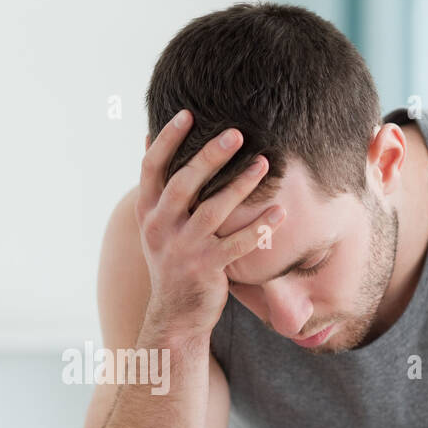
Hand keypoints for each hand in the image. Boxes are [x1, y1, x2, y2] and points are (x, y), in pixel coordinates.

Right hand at [136, 109, 285, 338]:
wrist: (175, 314)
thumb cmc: (172, 259)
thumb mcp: (156, 223)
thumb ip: (158, 186)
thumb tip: (150, 136)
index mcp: (147, 212)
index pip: (150, 167)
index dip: (167, 139)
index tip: (187, 113)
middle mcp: (159, 228)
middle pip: (183, 183)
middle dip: (209, 156)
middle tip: (236, 133)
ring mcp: (182, 249)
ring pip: (213, 210)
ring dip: (241, 185)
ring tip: (265, 162)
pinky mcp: (206, 268)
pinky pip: (237, 244)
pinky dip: (260, 228)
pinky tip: (280, 212)